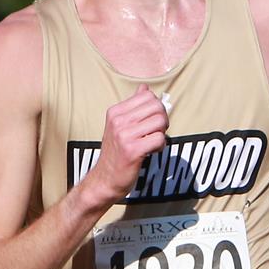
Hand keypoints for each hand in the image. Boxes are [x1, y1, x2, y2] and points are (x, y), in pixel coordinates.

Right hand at [80, 88, 168, 206]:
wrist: (105, 179)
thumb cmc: (116, 153)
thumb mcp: (119, 126)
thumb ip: (133, 107)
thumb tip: (144, 88)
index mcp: (115, 112)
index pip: (147, 95)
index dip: (155, 108)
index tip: (150, 122)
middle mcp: (118, 121)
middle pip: (157, 106)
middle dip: (162, 119)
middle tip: (155, 132)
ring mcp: (124, 135)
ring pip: (160, 121)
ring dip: (162, 133)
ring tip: (153, 142)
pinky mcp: (132, 151)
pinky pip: (159, 139)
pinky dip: (160, 146)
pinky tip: (151, 152)